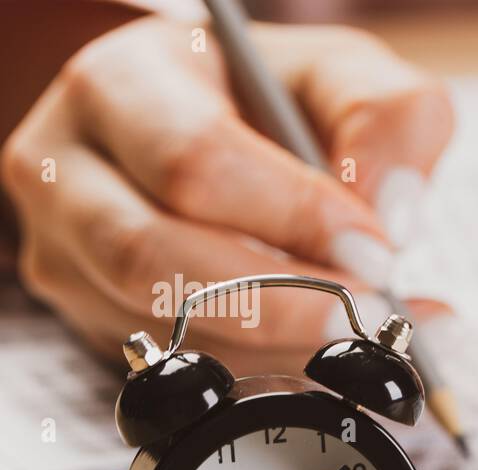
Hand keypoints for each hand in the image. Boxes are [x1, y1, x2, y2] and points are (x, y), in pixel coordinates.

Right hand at [1, 16, 452, 373]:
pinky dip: (268, 366)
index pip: (193, 163)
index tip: (375, 251)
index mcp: (119, 86)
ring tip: (360, 330)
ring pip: (164, 329)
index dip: (293, 216)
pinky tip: (329, 346)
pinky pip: (181, 366)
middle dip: (281, 299)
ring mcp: (67, 254)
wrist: (206, 124)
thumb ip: (387, 120)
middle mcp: (65, 170)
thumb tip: (392, 217)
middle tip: (368, 312)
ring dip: (279, 344)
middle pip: (152, 258)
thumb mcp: (339, 74)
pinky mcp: (93, 319)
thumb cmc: (266, 96)